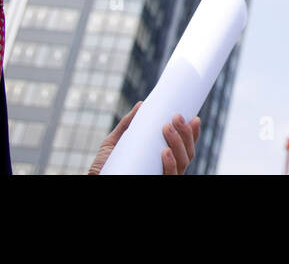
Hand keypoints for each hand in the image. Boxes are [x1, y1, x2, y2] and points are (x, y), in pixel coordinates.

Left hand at [86, 101, 203, 174]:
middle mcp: (166, 170)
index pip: (184, 147)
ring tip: (167, 128)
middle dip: (185, 134)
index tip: (194, 118)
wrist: (94, 181)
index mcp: (163, 160)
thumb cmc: (105, 167)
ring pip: (182, 164)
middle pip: (187, 154)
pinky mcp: (156, 183)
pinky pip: (170, 177)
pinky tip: (165, 152)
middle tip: (176, 117)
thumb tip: (141, 104)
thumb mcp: (115, 144)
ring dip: (178, 143)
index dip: (193, 134)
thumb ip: (127, 126)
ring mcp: (161, 177)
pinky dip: (169, 165)